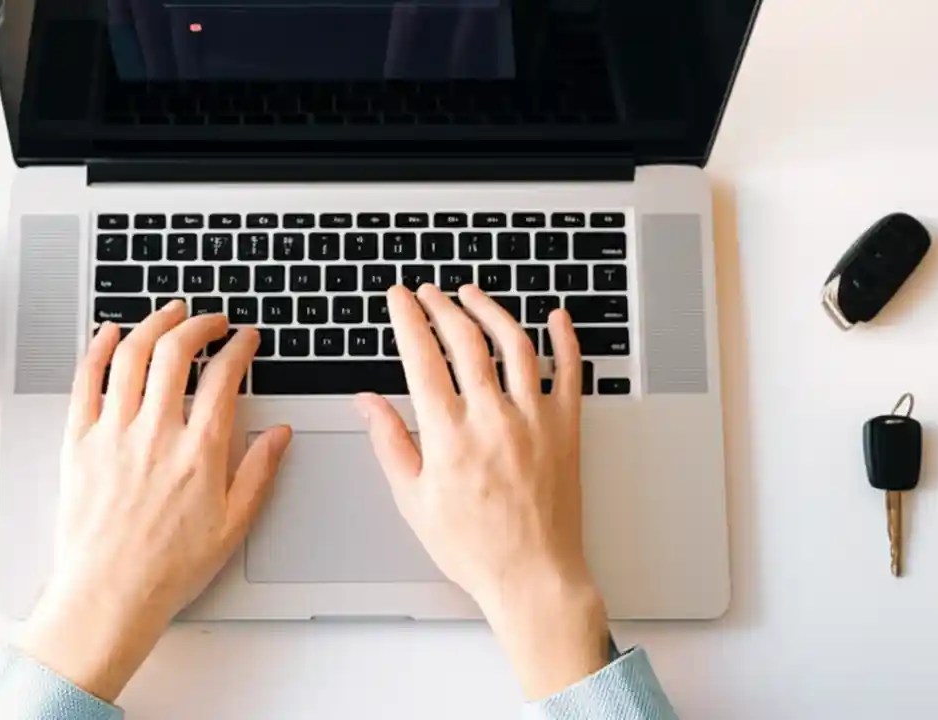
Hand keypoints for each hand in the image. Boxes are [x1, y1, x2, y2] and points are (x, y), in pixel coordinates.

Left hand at [19, 302, 291, 701]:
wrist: (109, 594)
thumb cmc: (168, 567)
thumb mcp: (233, 525)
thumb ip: (258, 472)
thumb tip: (279, 435)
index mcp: (199, 452)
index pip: (224, 378)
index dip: (239, 347)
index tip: (245, 339)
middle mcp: (156, 434)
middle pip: (177, 352)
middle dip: (199, 324)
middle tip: (210, 319)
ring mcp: (113, 434)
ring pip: (132, 356)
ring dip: (153, 323)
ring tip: (168, 313)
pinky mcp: (78, 442)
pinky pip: (86, 381)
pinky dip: (98, 350)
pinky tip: (110, 334)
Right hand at [357, 285, 607, 699]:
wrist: (532, 576)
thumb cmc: (473, 547)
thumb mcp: (413, 498)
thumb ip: (389, 441)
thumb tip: (366, 402)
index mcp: (450, 434)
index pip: (423, 357)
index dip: (408, 319)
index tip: (399, 299)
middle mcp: (493, 418)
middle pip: (466, 341)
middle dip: (442, 306)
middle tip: (428, 292)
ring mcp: (534, 420)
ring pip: (515, 345)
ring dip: (491, 311)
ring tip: (472, 294)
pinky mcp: (567, 429)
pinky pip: (571, 373)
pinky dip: (566, 340)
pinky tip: (557, 318)